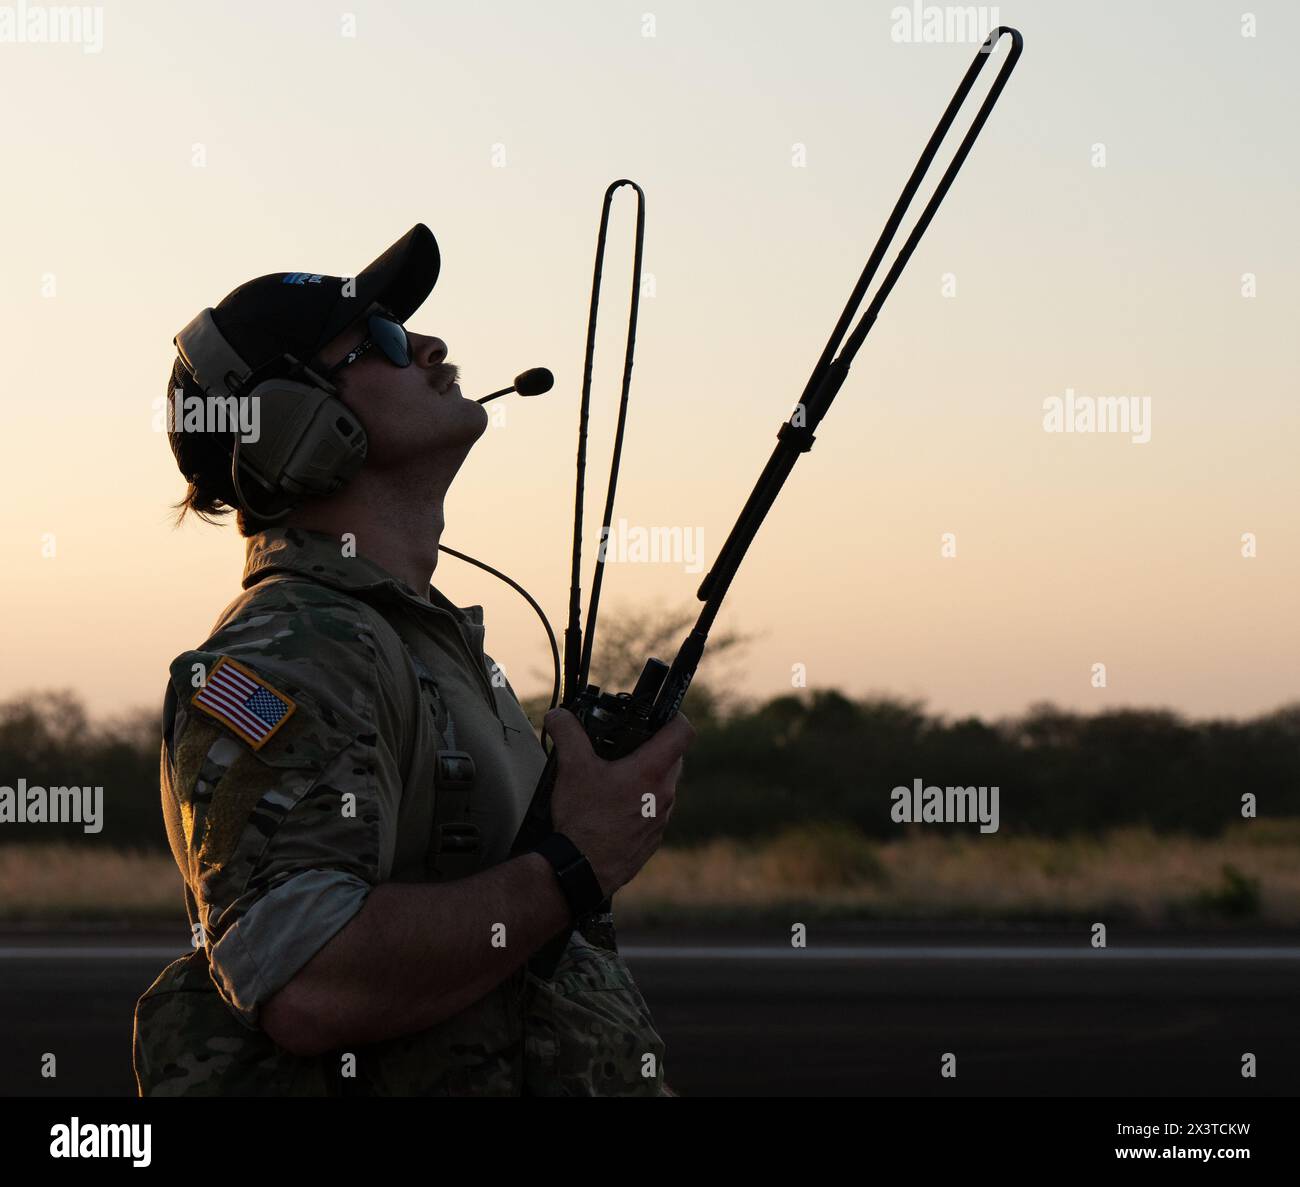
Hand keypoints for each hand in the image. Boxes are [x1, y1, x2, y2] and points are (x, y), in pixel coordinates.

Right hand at [543, 708, 695, 895]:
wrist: (583, 869)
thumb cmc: (584, 820)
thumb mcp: (572, 767)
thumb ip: (568, 733)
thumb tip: (559, 715)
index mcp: (651, 771)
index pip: (683, 732)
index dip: (675, 717)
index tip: (662, 715)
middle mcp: (664, 794)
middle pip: (673, 758)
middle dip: (654, 747)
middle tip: (627, 746)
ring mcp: (661, 818)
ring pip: (663, 786)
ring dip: (646, 777)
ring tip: (615, 778)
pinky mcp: (652, 838)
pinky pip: (654, 811)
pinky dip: (639, 803)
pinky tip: (612, 807)